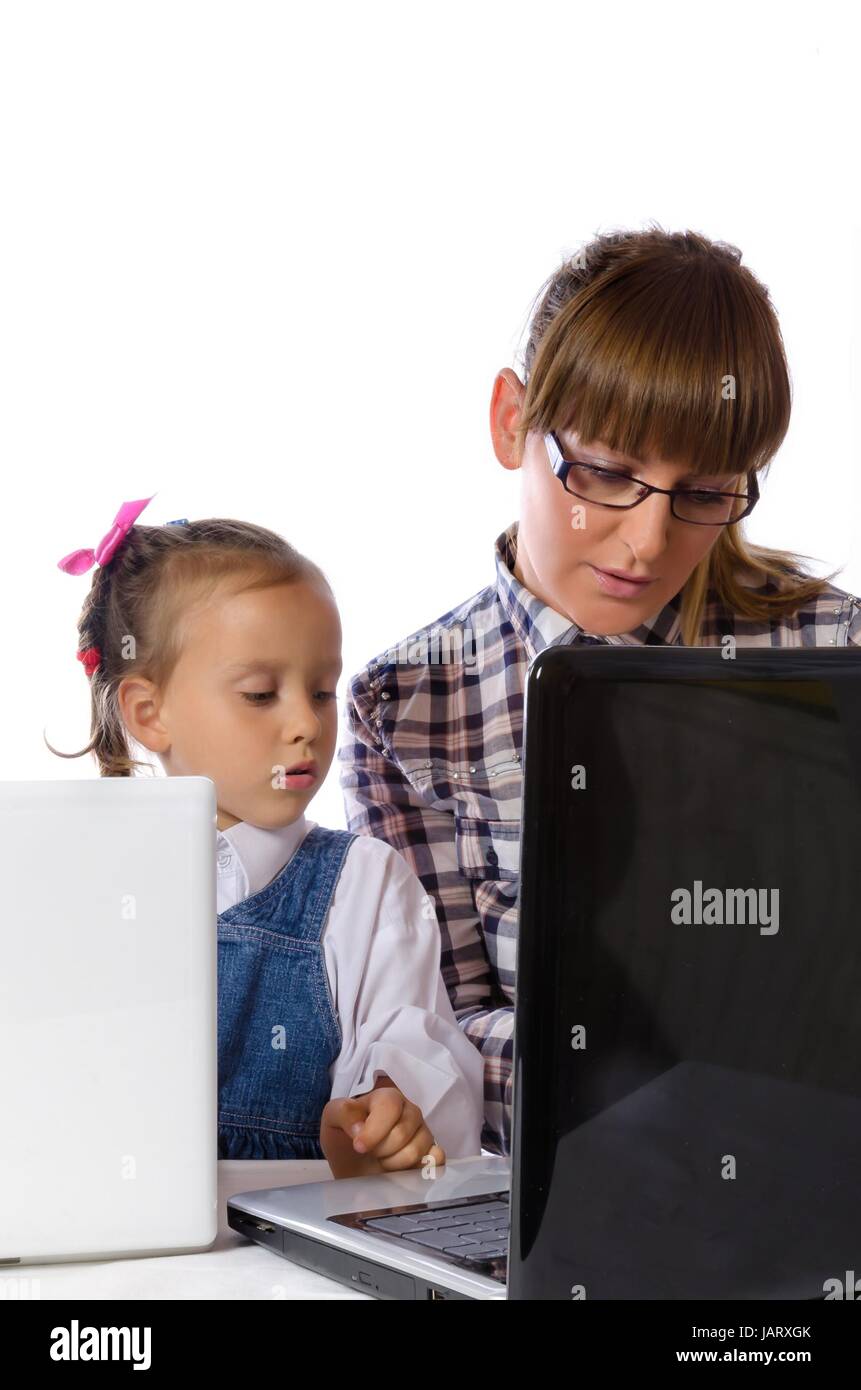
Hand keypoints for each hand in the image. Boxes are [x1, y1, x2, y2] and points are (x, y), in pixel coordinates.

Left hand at [320, 1078, 445, 1179]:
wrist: (353, 1166)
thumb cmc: (345, 1139)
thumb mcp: (332, 1120)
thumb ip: (343, 1113)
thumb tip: (359, 1127)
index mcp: (387, 1098)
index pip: (390, 1106)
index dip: (374, 1129)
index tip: (358, 1147)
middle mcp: (410, 1111)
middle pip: (402, 1133)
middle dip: (380, 1150)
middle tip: (371, 1153)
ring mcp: (424, 1132)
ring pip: (416, 1151)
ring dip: (393, 1164)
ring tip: (383, 1161)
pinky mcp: (433, 1154)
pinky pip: (437, 1160)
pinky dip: (419, 1170)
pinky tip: (402, 1171)